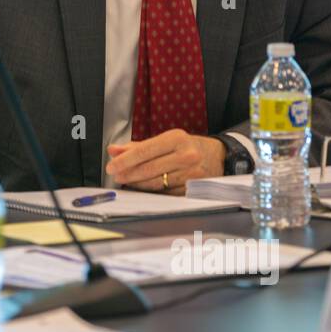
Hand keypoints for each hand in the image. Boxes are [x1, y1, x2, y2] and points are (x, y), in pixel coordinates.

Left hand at [106, 130, 224, 194]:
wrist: (219, 156)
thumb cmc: (188, 146)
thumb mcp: (166, 140)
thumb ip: (138, 146)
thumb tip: (113, 150)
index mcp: (176, 138)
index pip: (144, 151)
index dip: (125, 160)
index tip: (112, 166)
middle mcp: (185, 155)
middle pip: (148, 169)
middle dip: (128, 174)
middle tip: (116, 176)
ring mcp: (191, 173)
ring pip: (156, 183)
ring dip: (138, 184)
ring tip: (126, 182)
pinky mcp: (193, 187)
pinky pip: (166, 193)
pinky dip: (152, 191)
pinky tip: (143, 188)